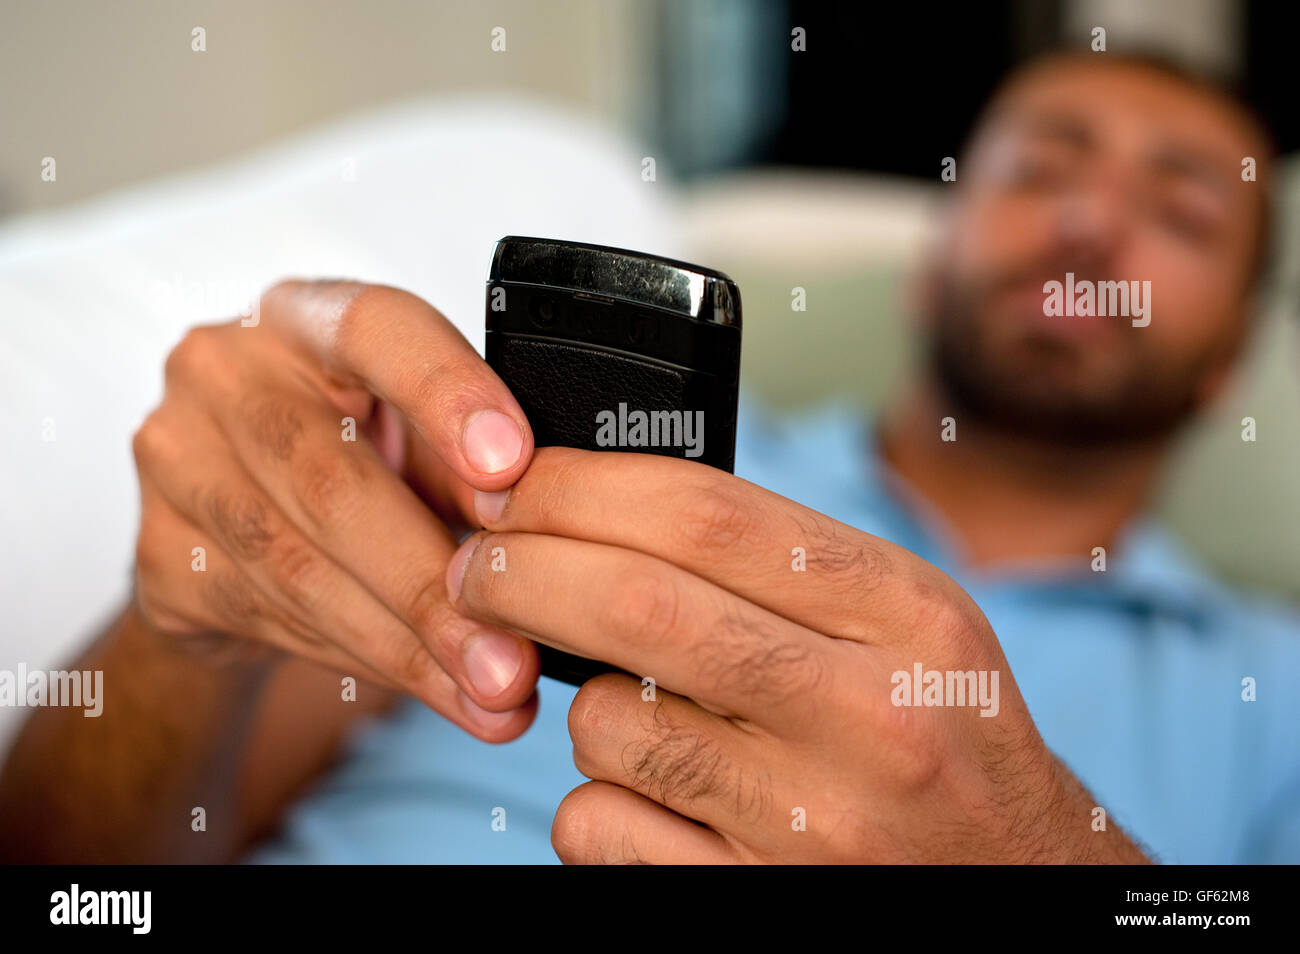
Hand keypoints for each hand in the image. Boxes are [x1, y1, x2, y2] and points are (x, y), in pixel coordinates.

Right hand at [132, 280, 539, 739]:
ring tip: (491, 692)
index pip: (375, 326)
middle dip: (432, 583)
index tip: (510, 468)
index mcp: (307, 316)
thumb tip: (542, 527)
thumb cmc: (355, 451)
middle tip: (511, 657)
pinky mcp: (157, 553)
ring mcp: (177, 461)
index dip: (447, 393)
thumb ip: (470, 464)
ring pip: (299, 567)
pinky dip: (365, 662)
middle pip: (331, 478)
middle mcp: (225, 372)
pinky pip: (271, 618)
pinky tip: (430, 687)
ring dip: (406, 644)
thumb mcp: (421, 436)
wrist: (238, 521)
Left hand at [446, 447, 1149, 861]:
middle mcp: (867, 713)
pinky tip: (650, 794)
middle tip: (479, 568)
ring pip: (606, 726)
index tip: (520, 489)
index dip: (581, 489)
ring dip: (578, 703)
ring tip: (629, 705)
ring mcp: (813, 823)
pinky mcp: (755, 900)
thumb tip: (608, 510)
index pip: (707, 512)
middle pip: (637, 607)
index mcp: (904, 613)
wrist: (1016, 885)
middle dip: (520, 572)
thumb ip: (780, 562)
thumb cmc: (944, 734)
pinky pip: (602, 829)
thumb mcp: (905, 620)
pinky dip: (593, 800)